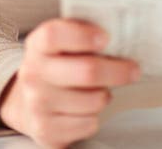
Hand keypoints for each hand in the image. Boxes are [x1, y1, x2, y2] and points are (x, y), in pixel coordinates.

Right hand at [0, 18, 139, 147]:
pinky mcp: (46, 130)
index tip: (106, 38)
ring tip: (100, 89)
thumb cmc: (57, 65)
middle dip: (117, 71)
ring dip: (105, 95)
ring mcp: (38, 104)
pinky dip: (95, 116)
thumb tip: (122, 30)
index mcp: (38, 45)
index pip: (55, 35)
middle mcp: (34, 74)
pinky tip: (87, 108)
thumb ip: (84, 33)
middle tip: (134, 69)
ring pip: (93, 100)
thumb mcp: (62, 43)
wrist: (27, 103)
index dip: (83, 36)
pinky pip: (88, 123)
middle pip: (86, 71)